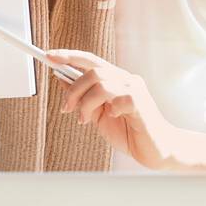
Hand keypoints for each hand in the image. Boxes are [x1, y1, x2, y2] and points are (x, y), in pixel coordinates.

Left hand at [47, 49, 180, 170]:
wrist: (156, 150)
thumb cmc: (130, 132)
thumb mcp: (98, 115)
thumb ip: (84, 98)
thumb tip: (62, 80)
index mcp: (115, 79)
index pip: (90, 60)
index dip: (69, 56)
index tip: (49, 56)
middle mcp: (125, 79)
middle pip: (92, 71)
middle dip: (73, 89)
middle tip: (66, 108)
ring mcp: (134, 89)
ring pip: (101, 83)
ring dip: (86, 103)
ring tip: (85, 119)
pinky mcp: (140, 103)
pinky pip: (118, 98)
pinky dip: (109, 109)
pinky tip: (113, 118)